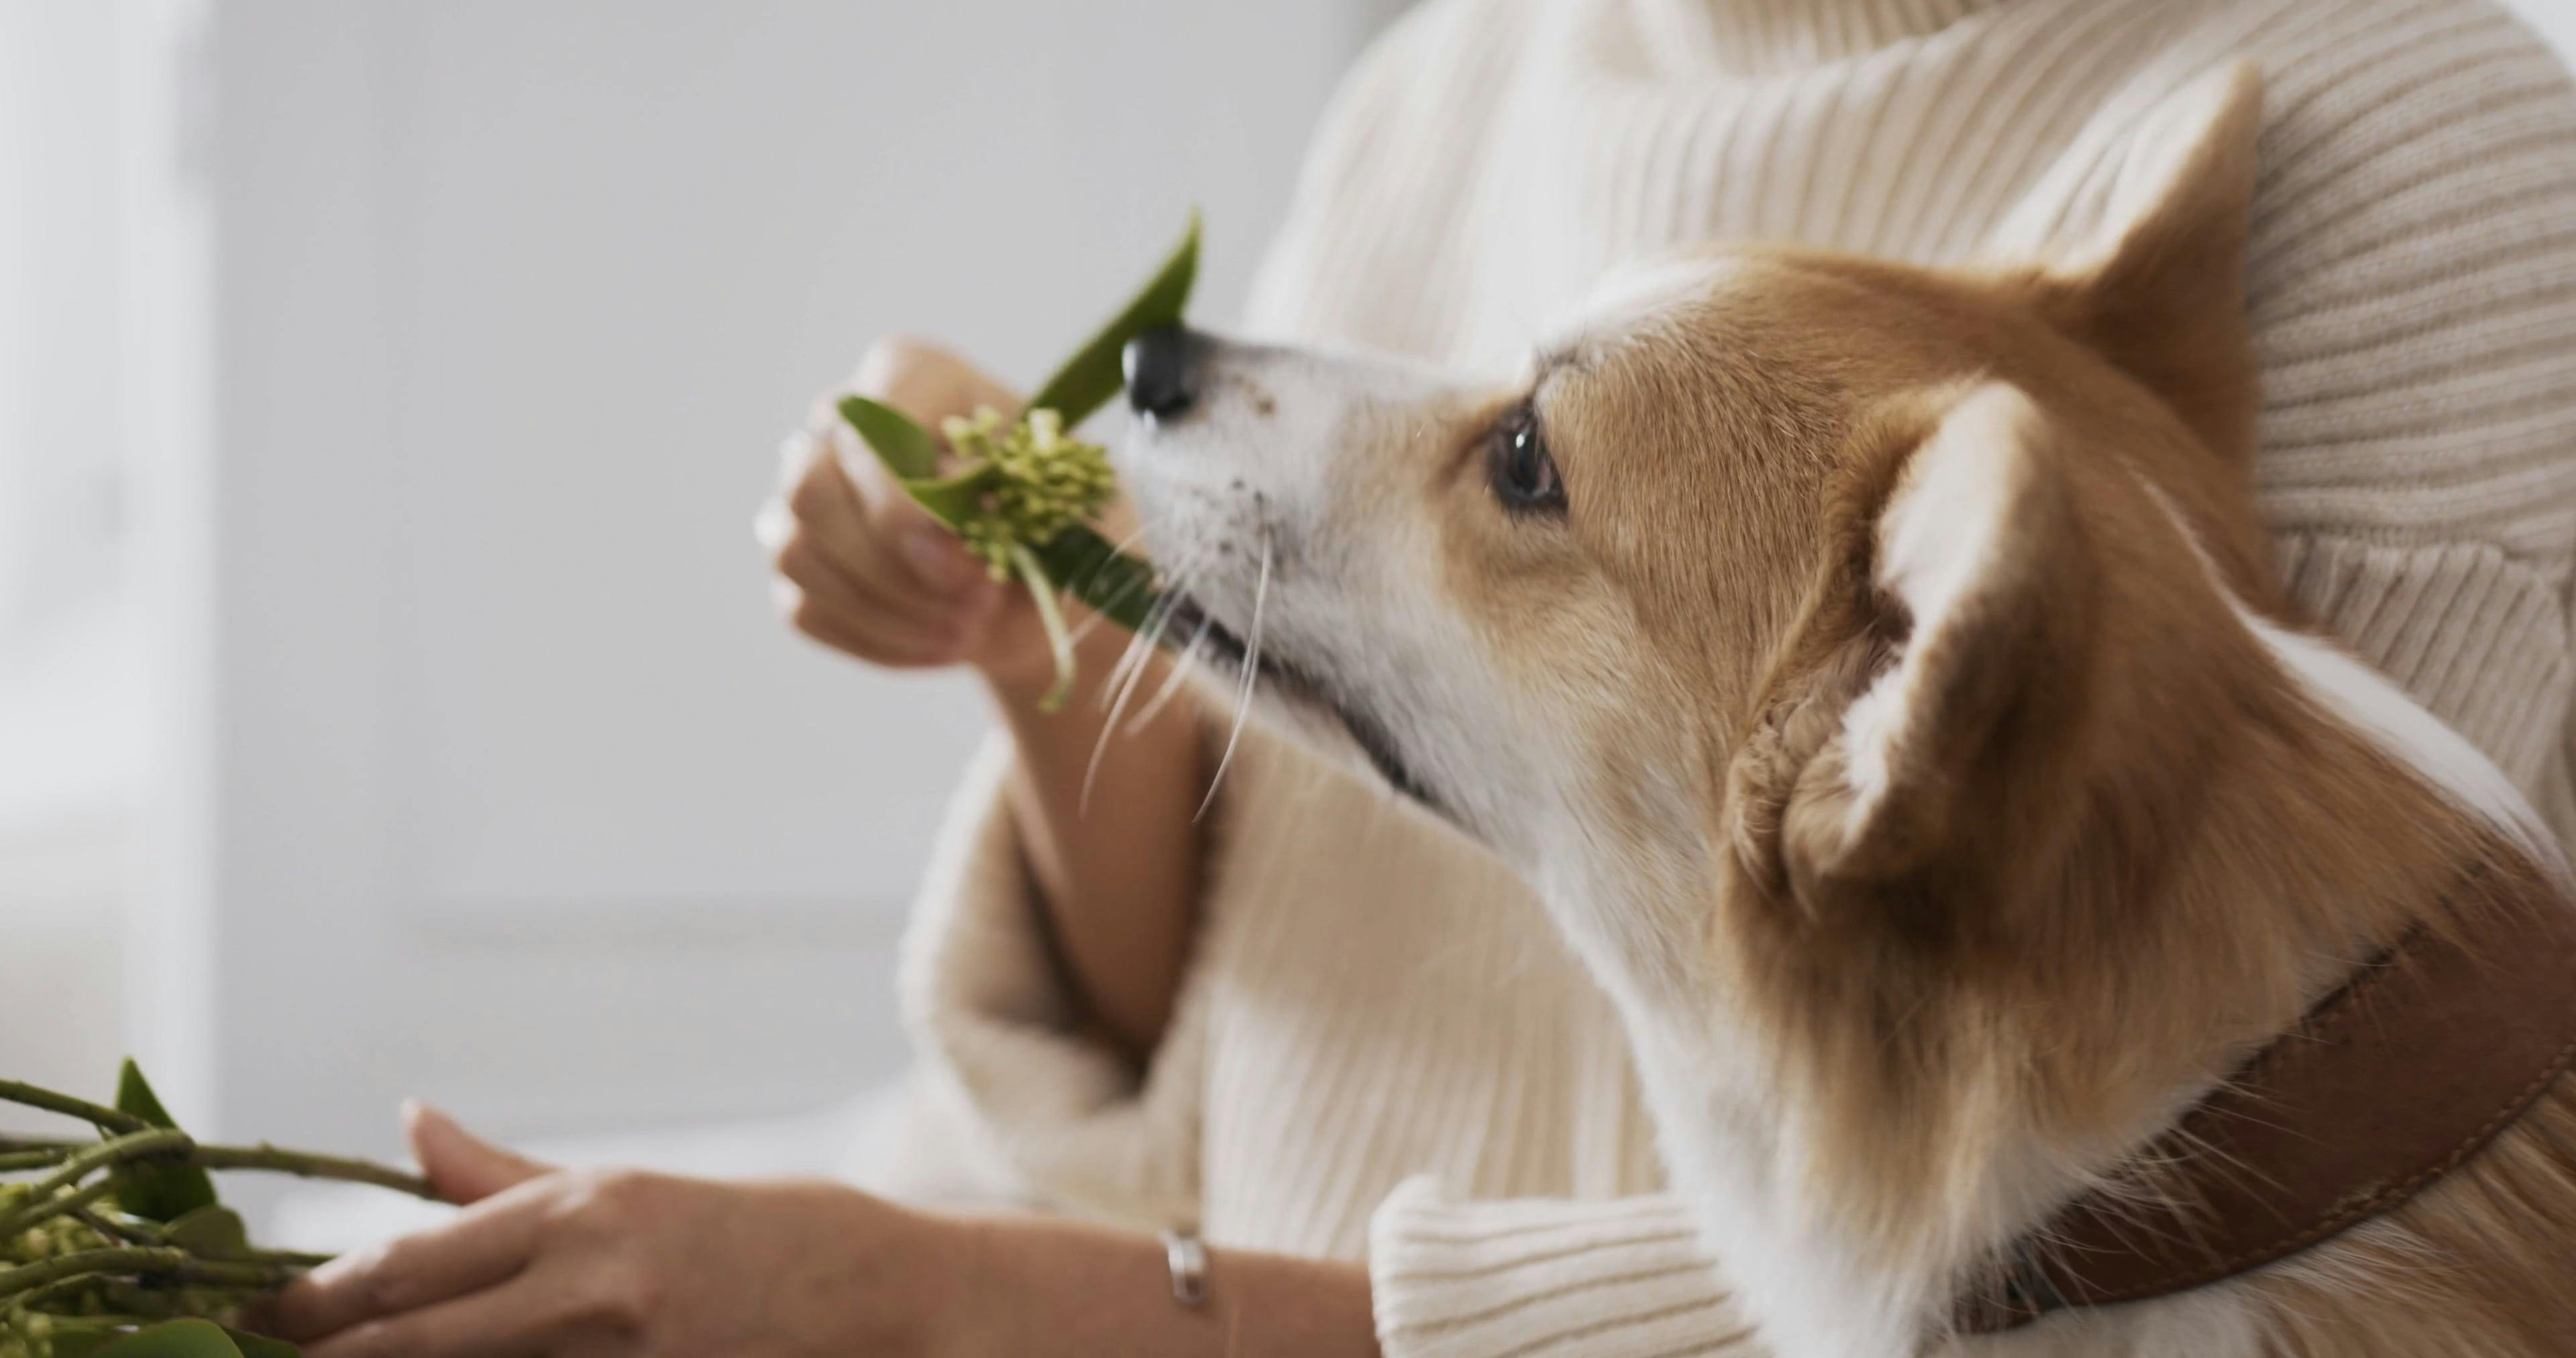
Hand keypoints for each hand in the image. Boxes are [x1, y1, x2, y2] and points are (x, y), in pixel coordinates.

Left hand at [259, 1104, 987, 1357]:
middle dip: (325, 1354)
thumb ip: (509, 1178)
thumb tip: (408, 1124)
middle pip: (406, 1343)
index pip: (406, 1268)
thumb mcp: (634, 1192)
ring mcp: (621, 1356)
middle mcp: (593, 1286)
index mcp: (586, 1212)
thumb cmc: (761, 1236)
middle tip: (256, 1352)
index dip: (310, 1303)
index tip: (253, 1314)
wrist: (890, 1298)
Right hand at [759, 337, 1067, 697]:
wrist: (1045, 574)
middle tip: (977, 606)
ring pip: (799, 554)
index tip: (966, 561)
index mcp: (911, 375)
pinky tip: (938, 646)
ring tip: (969, 633)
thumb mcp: (1057, 492)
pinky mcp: (797, 563)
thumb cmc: (1055, 513)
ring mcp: (806, 493)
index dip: (904, 501)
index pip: (867, 427)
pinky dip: (879, 639)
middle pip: (811, 490)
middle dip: (893, 567)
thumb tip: (948, 492)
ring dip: (890, 610)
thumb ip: (1003, 485)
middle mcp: (839, 421)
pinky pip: (807, 609)